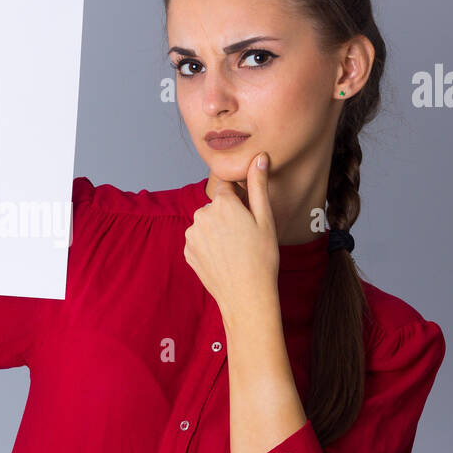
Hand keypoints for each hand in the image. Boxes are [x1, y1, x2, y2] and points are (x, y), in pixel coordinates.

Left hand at [183, 152, 279, 311]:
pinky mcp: (187, 252)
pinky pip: (199, 241)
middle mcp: (201, 215)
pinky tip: (223, 259)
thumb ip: (258, 185)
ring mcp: (191, 235)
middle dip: (228, 215)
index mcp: (221, 203)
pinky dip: (209, 246)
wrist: (246, 296)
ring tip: (235, 250)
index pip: (226, 187)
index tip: (248, 214)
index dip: (239, 198)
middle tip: (245, 236)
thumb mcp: (265, 218)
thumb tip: (259, 156)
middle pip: (216, 206)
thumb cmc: (262, 257)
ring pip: (206, 224)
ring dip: (217, 231)